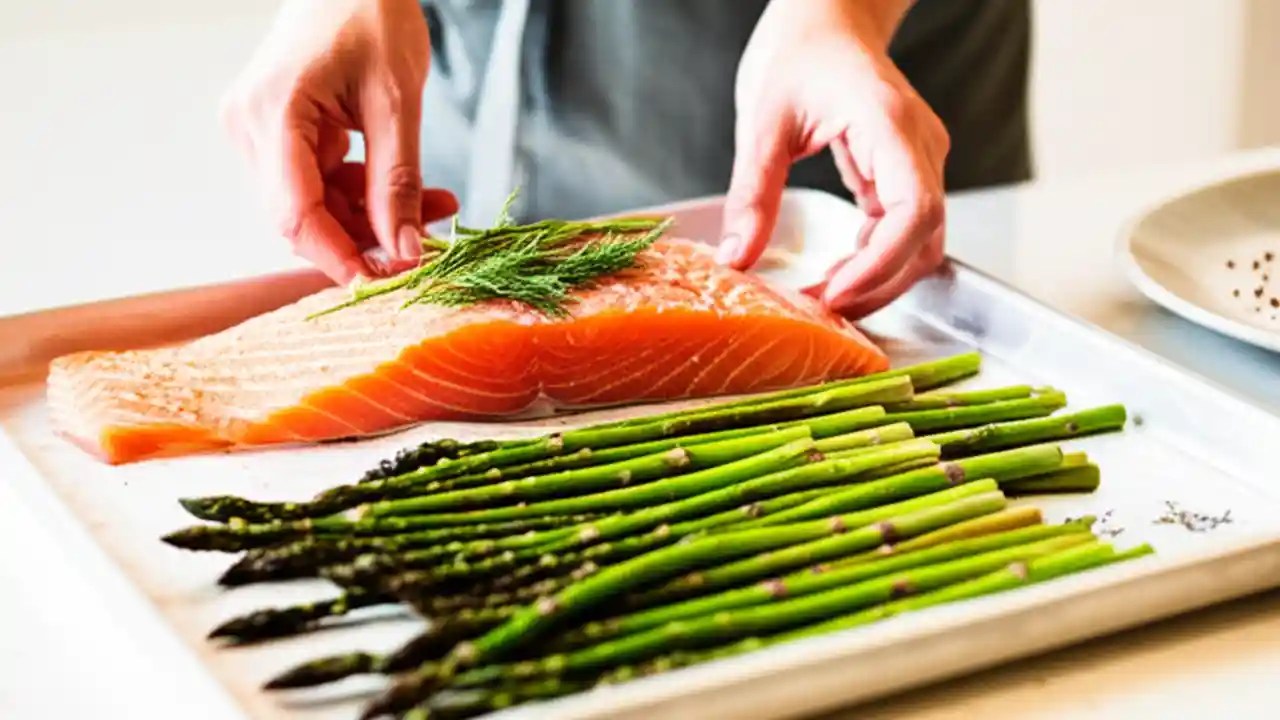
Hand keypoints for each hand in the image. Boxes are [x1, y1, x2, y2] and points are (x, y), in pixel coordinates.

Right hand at [220, 0, 457, 285]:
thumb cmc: (371, 15)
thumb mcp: (397, 101)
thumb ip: (398, 181)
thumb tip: (405, 252)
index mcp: (272, 115)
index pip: (294, 214)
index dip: (338, 258)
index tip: (383, 283)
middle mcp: (251, 129)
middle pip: (303, 217)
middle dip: (367, 237)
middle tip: (428, 244)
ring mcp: (260, 132)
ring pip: (315, 206)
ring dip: (374, 217)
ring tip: (437, 207)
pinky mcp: (278, 134)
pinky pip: (319, 184)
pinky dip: (364, 194)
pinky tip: (413, 194)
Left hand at [719, 0, 948, 318]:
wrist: (827, 16)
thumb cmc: (798, 52)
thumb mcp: (762, 122)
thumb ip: (752, 193)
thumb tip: (735, 260)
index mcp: (890, 125)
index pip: (913, 212)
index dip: (879, 266)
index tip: (833, 296)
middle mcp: (919, 146)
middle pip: (925, 240)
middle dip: (877, 286)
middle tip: (818, 311)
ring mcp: (918, 161)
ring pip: (922, 243)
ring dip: (879, 280)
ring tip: (823, 299)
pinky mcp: (904, 173)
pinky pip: (904, 230)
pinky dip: (875, 261)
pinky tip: (836, 276)